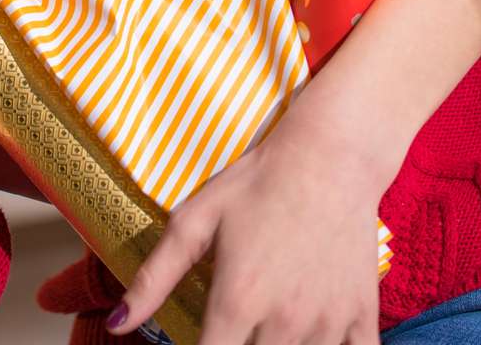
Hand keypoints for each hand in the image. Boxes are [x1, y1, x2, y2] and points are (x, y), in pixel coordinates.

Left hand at [106, 106, 383, 343]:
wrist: (331, 154)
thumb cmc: (258, 181)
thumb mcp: (196, 218)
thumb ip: (154, 275)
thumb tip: (118, 323)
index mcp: (237, 299)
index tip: (198, 344)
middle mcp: (283, 321)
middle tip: (232, 332)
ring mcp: (328, 322)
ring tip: (264, 330)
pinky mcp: (362, 315)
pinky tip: (312, 338)